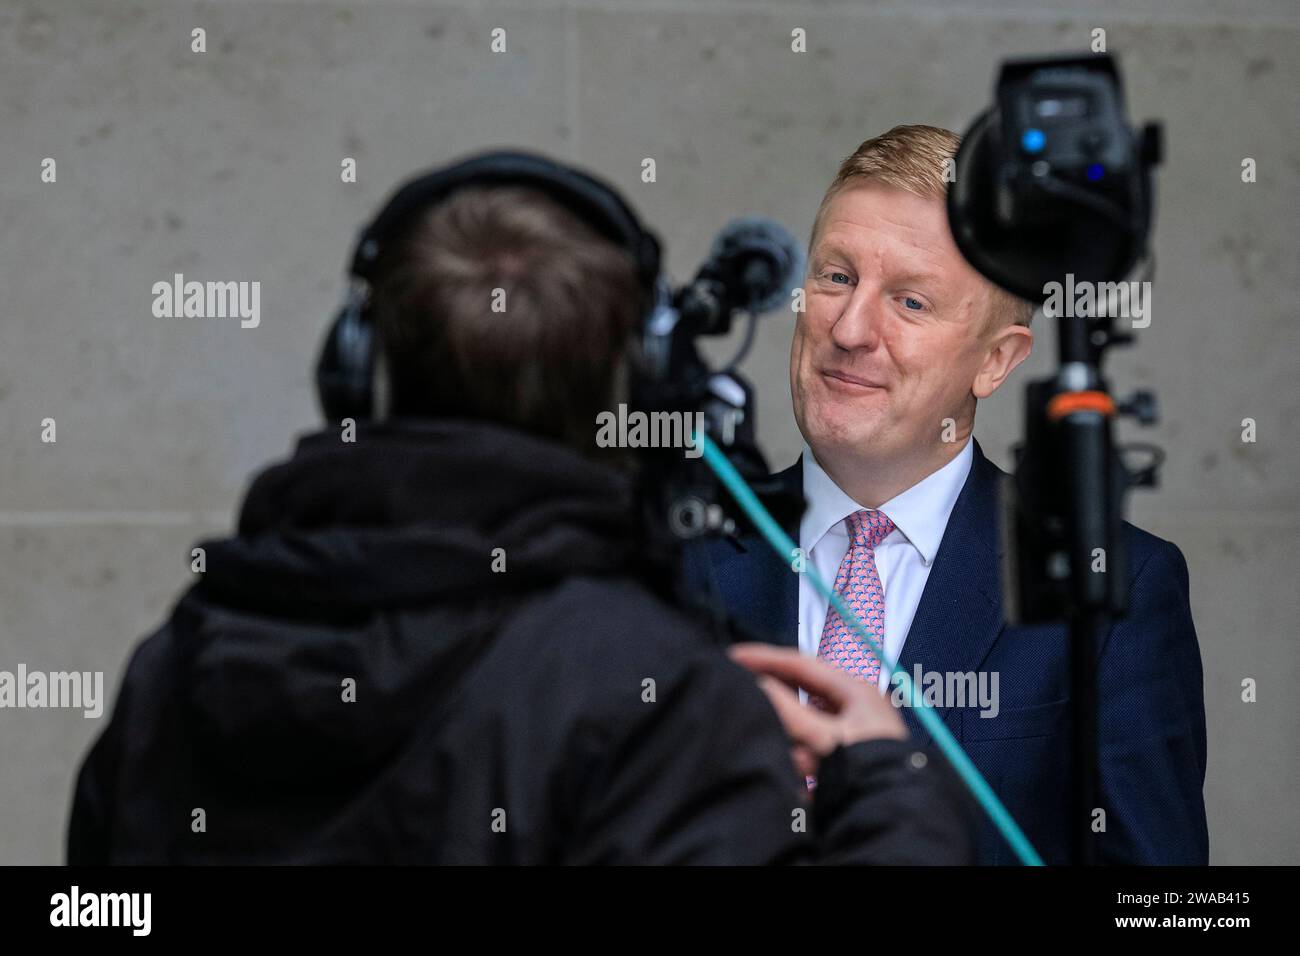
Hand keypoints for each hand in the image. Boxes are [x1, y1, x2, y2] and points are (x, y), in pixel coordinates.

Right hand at [729, 642, 906, 777]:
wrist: (891, 814)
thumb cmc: (867, 769)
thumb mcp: (825, 737)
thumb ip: (788, 711)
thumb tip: (757, 686)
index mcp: (854, 691)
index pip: (801, 664)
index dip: (765, 657)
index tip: (733, 656)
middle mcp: (852, 707)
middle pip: (800, 693)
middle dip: (775, 702)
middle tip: (741, 695)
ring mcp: (847, 734)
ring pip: (801, 723)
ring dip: (788, 735)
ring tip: (788, 754)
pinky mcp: (840, 759)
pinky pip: (807, 749)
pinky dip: (796, 756)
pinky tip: (795, 775)